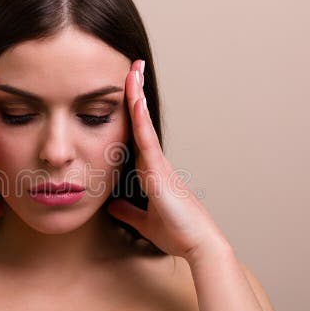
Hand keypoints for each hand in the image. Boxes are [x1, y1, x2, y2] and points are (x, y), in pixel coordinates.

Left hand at [106, 60, 231, 267]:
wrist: (196, 244)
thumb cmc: (177, 232)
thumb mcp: (143, 221)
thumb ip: (128, 212)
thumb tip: (113, 205)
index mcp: (149, 171)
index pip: (134, 134)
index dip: (130, 112)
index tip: (126, 89)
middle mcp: (154, 161)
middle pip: (140, 120)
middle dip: (135, 93)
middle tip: (132, 66)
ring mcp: (157, 163)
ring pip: (143, 122)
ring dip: (137, 95)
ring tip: (133, 69)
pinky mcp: (159, 170)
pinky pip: (146, 138)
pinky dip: (139, 118)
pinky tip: (134, 100)